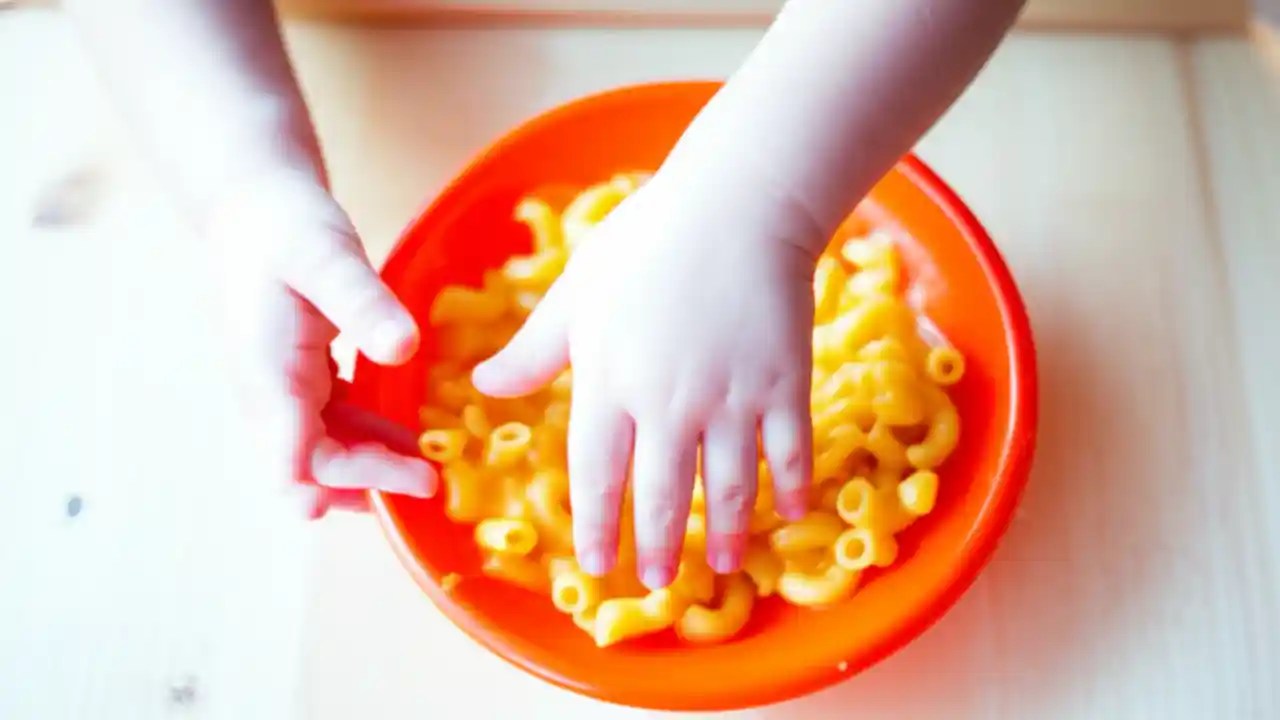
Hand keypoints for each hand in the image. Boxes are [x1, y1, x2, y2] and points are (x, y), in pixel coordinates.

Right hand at [208, 168, 436, 517]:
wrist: (251, 209)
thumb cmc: (285, 229)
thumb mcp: (327, 256)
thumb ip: (362, 302)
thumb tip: (402, 348)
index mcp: (269, 377)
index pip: (308, 459)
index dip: (362, 477)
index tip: (419, 479)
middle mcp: (270, 396)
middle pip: (315, 468)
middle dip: (370, 484)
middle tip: (433, 481)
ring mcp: (282, 391)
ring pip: (323, 452)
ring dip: (371, 466)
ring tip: (430, 467)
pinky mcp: (301, 381)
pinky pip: (333, 425)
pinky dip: (369, 437)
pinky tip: (409, 434)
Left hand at [473, 171, 818, 587]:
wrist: (737, 204)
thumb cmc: (646, 243)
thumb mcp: (575, 293)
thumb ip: (534, 349)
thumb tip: (483, 382)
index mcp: (610, 381)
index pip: (596, 474)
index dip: (595, 527)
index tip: (595, 568)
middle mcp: (669, 402)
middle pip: (662, 493)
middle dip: (657, 546)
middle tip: (654, 583)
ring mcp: (732, 397)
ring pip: (729, 486)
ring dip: (726, 533)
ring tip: (724, 566)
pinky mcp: (784, 383)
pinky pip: (790, 450)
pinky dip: (792, 487)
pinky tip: (791, 514)